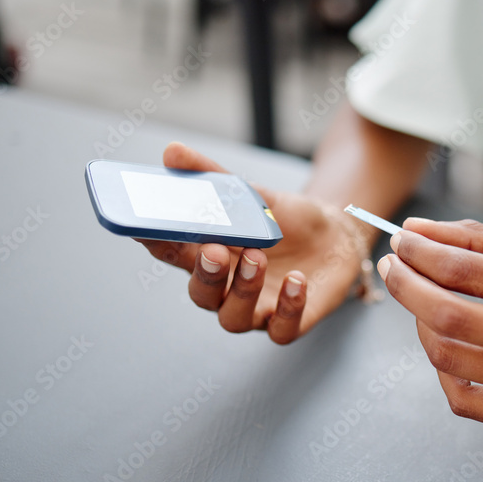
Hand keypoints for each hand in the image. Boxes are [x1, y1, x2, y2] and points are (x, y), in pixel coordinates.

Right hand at [137, 143, 369, 343]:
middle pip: (201, 295)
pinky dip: (287, 309)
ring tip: (258, 256)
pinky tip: (296, 281)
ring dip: (242, 290)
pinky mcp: (290, 321)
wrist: (336, 235)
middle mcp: (227, 290)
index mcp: (209, 256)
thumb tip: (171, 151)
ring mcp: (257, 309)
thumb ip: (213, 178)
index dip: (158, 245)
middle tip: (215, 250)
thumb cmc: (286, 220)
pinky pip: (282, 330)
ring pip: (234, 318)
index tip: (147, 229)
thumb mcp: (253, 195)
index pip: (174, 255)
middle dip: (204, 275)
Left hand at [377, 218, 482, 429]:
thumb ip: (478, 241)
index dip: (420, 253)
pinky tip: (449, 349)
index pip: (464, 268)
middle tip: (394, 269)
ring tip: (422, 306)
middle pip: (448, 315)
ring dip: (420, 325)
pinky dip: (443, 370)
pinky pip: (461, 398)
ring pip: (448, 357)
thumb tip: (416, 232)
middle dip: (406, 288)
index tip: (401, 243)